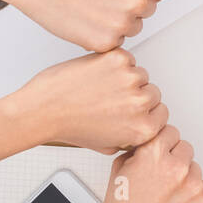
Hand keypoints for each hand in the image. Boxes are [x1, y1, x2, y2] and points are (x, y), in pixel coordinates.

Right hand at [0, 0, 172, 50]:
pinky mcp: (106, 43)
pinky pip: (117, 41)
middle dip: (134, 2)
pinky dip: (105, 33)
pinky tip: (90, 16)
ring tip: (96, 3)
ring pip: (135, 26)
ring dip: (121, 19)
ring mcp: (122, 25)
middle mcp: (136, 2)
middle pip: (150, 9)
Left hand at [0, 49, 167, 159]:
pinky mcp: (117, 60)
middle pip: (152, 91)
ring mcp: (130, 80)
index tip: (130, 107)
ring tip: (100, 86)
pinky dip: (112, 61)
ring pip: (139, 72)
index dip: (143, 110)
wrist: (43, 110)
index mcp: (143, 129)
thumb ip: (129, 137)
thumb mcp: (106, 145)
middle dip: (133, 93)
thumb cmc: (68, 127)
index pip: (160, 112)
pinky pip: (126, 57)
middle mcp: (140, 105)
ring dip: (123, 76)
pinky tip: (96, 74)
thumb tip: (137, 126)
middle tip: (110, 96)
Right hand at [83, 126, 202, 202]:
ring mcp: (192, 185)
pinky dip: (194, 193)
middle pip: (185, 148)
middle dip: (174, 159)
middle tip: (162, 177)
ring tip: (167, 195)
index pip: (169, 131)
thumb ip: (137, 151)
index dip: (162, 143)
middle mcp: (176, 167)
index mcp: (153, 154)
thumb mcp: (119, 172)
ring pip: (195, 168)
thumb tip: (148, 142)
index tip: (160, 151)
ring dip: (184, 177)